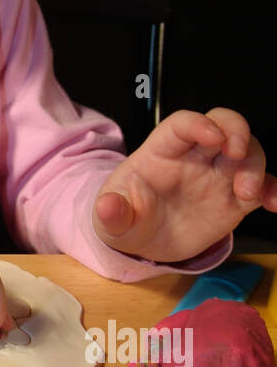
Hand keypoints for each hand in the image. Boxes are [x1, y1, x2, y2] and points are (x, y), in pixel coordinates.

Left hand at [92, 107, 276, 262]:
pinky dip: (272, 190)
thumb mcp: (112, 220)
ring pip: (247, 153)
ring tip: (247, 193)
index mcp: (162, 151)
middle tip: (237, 151)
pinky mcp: (234, 198)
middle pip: (223, 124)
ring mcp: (217, 175)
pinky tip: (274, 202)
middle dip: (236, 130)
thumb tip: (107, 208)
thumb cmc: (128, 217)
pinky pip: (261, 187)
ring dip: (254, 166)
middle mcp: (195, 157)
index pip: (182, 125)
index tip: (211, 136)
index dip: (198, 124)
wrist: (144, 241)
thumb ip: (111, 213)